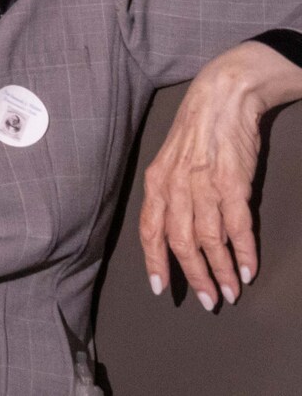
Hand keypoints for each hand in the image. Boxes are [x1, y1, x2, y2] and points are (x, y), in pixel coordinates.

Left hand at [139, 40, 289, 308]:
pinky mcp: (235, 183)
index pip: (149, 230)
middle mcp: (177, 186)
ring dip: (222, 271)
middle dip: (194, 276)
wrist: (224, 97)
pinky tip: (249, 269)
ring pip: (210, 240)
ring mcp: (206, 185)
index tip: (161, 288)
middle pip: (181, 242)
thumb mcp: (171, 160)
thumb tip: (174, 230)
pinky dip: (244, 252)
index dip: (154, 261)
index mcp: (157, 181)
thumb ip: (171, 193)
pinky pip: (238, 227)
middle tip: (208, 301)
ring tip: (231, 292)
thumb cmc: (198, 130)